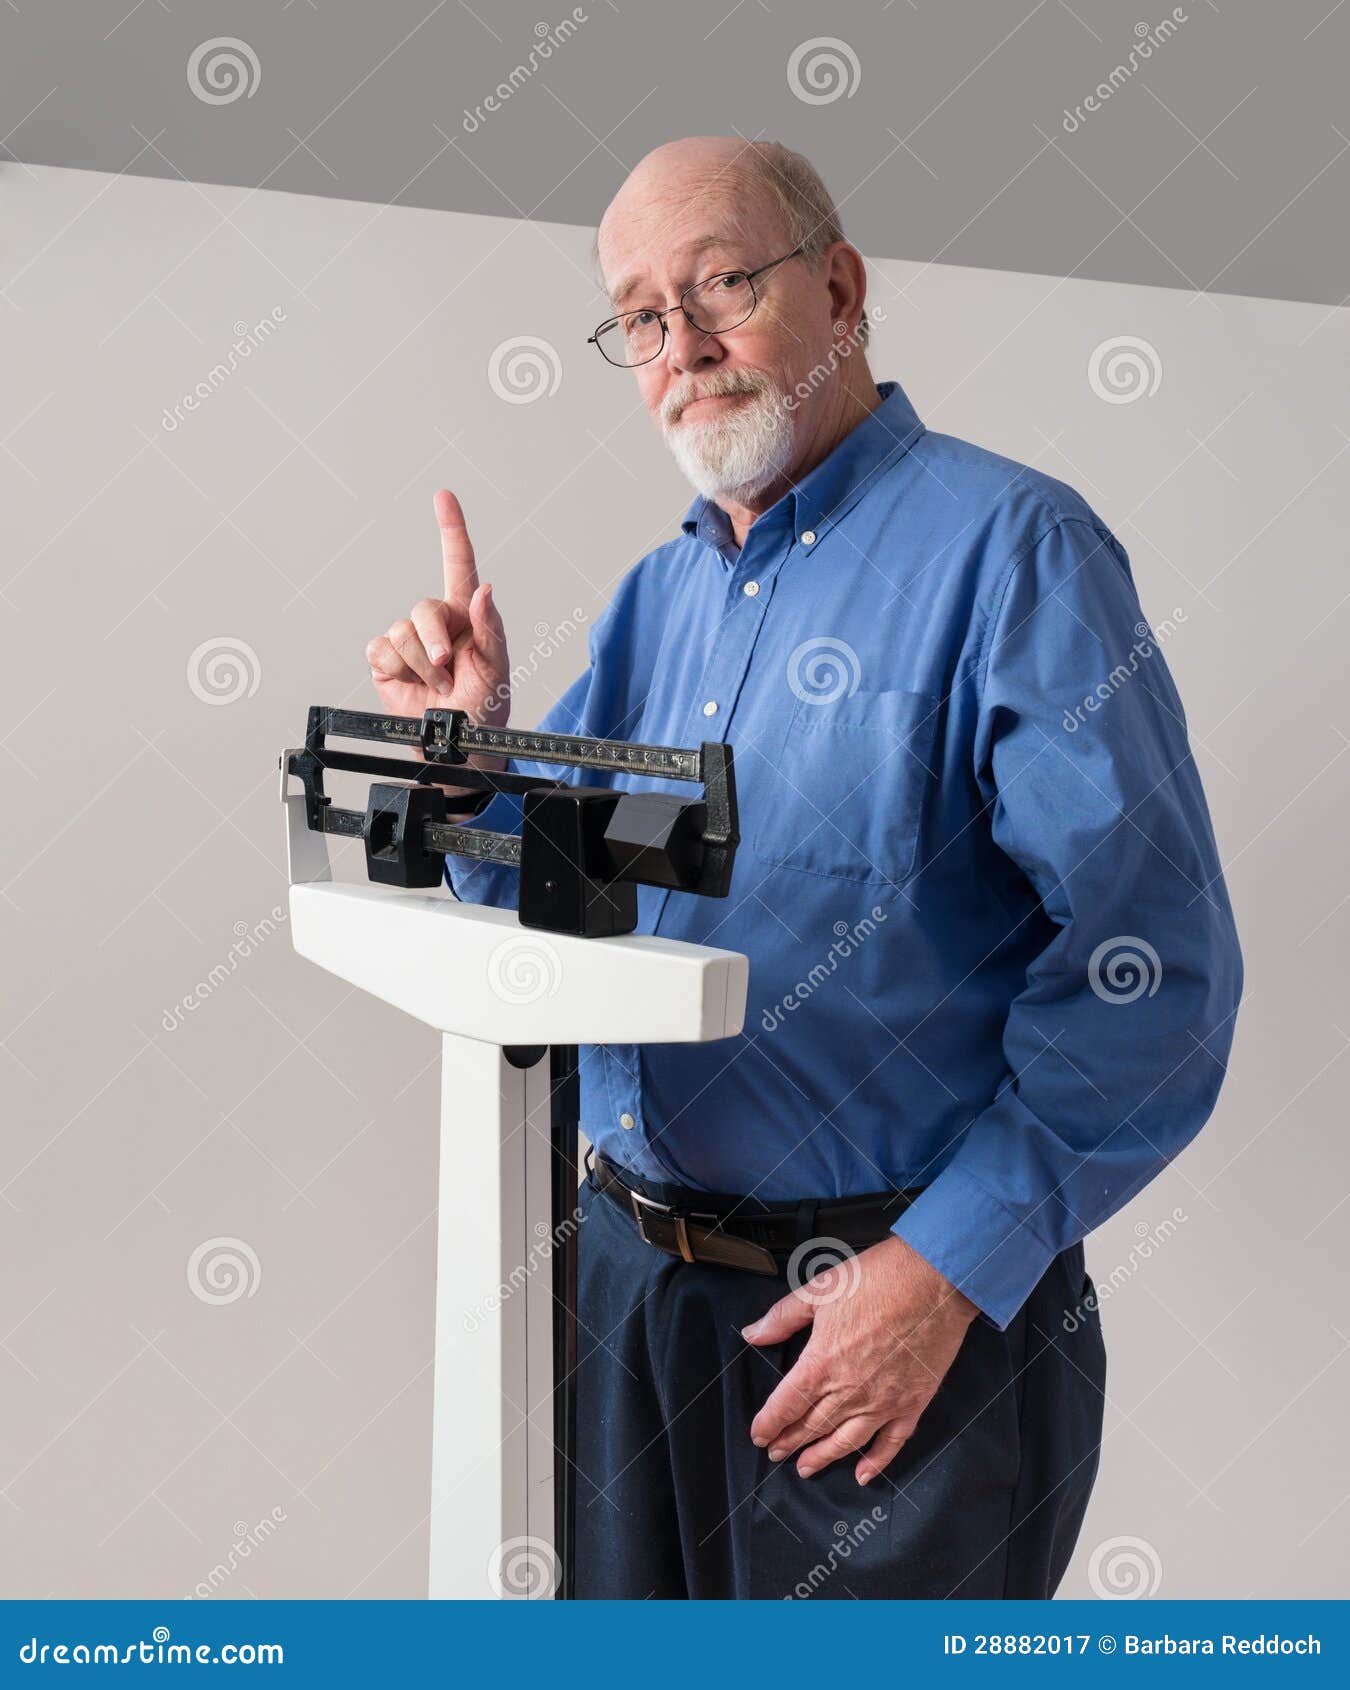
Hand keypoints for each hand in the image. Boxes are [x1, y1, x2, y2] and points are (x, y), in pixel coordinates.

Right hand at [366, 489, 509, 731]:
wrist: (457, 743)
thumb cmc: (484, 705)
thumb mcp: (496, 668)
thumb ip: (490, 627)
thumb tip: (485, 588)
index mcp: (466, 616)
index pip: (458, 565)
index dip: (451, 530)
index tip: (444, 497)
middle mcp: (435, 623)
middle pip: (423, 607)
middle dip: (435, 640)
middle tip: (449, 667)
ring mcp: (407, 641)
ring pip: (401, 631)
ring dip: (421, 664)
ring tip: (438, 685)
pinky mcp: (384, 660)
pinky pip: (380, 650)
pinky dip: (397, 669)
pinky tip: (411, 684)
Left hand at [744, 1235, 977, 1484]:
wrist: (934, 1281)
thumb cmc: (878, 1279)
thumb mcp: (820, 1289)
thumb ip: (783, 1316)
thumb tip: (753, 1334)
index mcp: (822, 1362)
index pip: (786, 1404)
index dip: (768, 1423)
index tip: (759, 1435)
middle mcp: (850, 1390)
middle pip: (812, 1425)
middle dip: (790, 1442)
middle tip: (776, 1454)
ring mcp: (883, 1401)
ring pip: (846, 1441)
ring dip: (823, 1457)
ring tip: (806, 1468)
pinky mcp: (912, 1403)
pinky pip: (891, 1442)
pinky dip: (876, 1462)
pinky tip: (863, 1475)